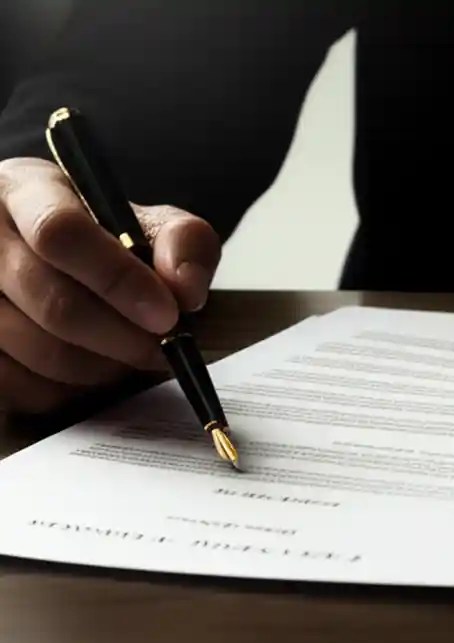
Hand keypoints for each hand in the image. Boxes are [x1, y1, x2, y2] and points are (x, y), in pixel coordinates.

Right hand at [0, 157, 220, 413]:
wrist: (58, 264)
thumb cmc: (106, 242)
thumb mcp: (149, 225)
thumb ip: (183, 243)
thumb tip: (186, 289)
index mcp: (26, 190)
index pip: (59, 232)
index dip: (118, 279)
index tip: (167, 315)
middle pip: (51, 300)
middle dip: (121, 337)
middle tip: (162, 351)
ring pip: (33, 349)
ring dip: (97, 367)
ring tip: (126, 357)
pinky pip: (15, 382)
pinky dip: (62, 390)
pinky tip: (85, 371)